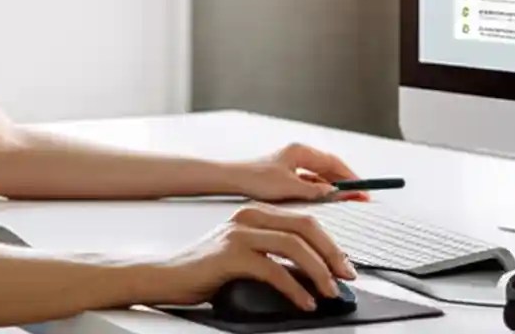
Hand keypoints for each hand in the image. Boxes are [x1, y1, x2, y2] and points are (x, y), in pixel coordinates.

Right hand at [150, 203, 357, 309]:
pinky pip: (274, 270)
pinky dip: (295, 288)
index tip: (345, 265)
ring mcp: (240, 232)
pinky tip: (304, 302)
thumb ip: (275, 253)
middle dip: (332, 253)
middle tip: (347, 276)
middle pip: (305, 226)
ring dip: (318, 272)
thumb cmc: (207, 270)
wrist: (168, 277)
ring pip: (294, 246)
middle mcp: (250, 215)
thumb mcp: (247, 254)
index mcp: (257, 212)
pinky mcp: (231, 254)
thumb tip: (315, 269)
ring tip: (330, 292)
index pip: (305, 220)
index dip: (330, 243)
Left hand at [233, 142, 369, 202]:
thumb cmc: (255, 179)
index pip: (334, 163)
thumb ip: (313, 190)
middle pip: (330, 168)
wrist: (232, 180)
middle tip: (361, 196)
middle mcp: (299, 154)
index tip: (364, 188)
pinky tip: (326, 201)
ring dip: (334, 187)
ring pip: (321, 176)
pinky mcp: (287, 174)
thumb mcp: (288, 187)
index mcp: (300, 152)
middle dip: (346, 182)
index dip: (351, 176)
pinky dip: (321, 190)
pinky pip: (311, 181)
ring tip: (348, 200)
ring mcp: (293, 164)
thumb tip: (334, 193)